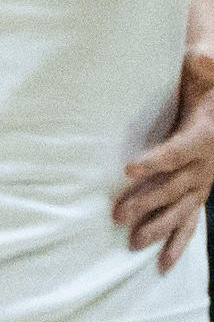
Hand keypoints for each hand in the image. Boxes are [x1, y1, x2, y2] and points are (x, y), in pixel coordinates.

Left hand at [118, 18, 213, 264]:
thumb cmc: (207, 85)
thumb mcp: (206, 73)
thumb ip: (205, 65)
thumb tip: (199, 56)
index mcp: (206, 135)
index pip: (180, 150)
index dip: (157, 160)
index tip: (129, 167)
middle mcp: (207, 164)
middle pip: (174, 186)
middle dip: (146, 201)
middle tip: (116, 213)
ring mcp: (204, 182)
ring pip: (181, 209)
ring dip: (157, 226)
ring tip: (131, 242)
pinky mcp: (199, 193)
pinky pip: (191, 222)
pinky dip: (178, 243)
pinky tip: (163, 265)